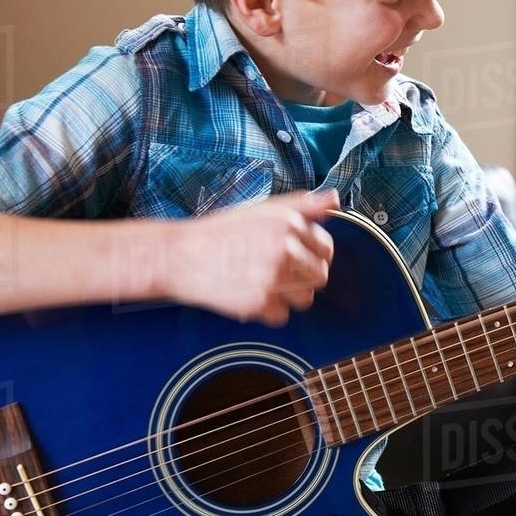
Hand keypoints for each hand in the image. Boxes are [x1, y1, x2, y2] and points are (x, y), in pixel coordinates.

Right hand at [166, 190, 338, 325]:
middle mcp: (284, 249)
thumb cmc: (221, 232)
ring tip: (265, 281)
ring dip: (290, 295)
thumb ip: (303, 205)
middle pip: (320, 276)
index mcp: (288, 224)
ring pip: (305, 299)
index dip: (313, 253)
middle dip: (304, 276)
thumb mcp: (263, 209)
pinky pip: (282, 316)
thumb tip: (335, 199)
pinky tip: (251, 293)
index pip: (326, 248)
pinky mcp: (259, 303)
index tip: (298, 256)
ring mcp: (272, 278)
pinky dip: (269, 310)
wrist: (180, 256)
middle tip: (279, 271)